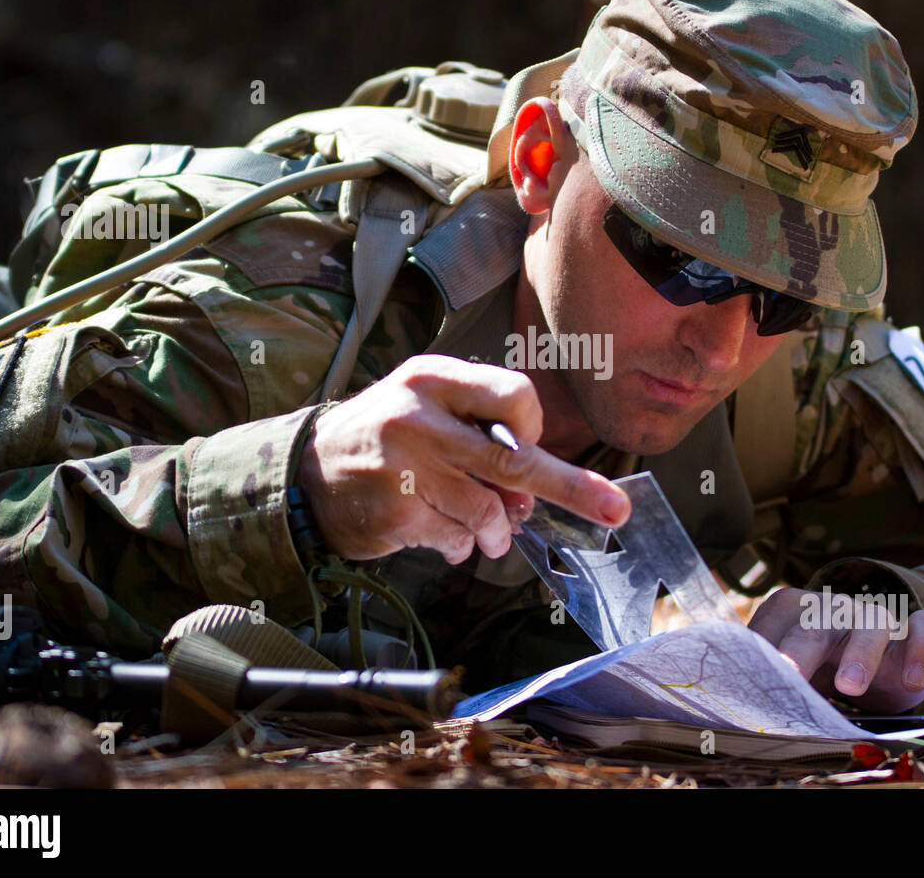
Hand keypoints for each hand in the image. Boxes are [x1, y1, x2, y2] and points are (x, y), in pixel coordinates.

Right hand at [296, 355, 630, 564]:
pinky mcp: (394, 511)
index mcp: (435, 379)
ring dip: (495, 531)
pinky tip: (445, 538)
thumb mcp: (429, 411)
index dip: (532, 428)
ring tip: (484, 532)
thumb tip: (530, 496)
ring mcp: (404, 465)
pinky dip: (460, 546)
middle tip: (615, 509)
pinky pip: (454, 538)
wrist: (307, 471)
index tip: (527, 444)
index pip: (515, 394)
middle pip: (514, 459)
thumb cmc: (386, 437)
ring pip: (486, 510)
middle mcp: (420, 416)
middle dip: (571, 488)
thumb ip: (483, 441)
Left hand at [747, 586, 923, 713]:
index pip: (775, 624)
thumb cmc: (819, 669)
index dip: (764, 652)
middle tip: (790, 679)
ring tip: (849, 687)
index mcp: (794, 612)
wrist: (872, 667)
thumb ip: (772, 680)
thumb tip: (746, 708)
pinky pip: (923, 627)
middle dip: (801, 652)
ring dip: (860, 653)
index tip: (752, 682)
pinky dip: (921, 649)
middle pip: (815, 626)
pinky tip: (912, 681)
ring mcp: (873, 616)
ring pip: (871, 622)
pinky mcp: (912, 629)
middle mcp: (832, 609)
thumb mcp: (794, 674)